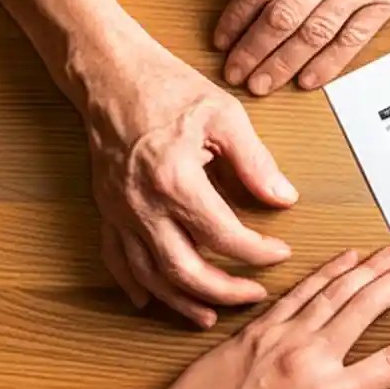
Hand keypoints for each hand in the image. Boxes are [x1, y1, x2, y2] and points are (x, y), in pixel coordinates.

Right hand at [76, 25, 296, 327]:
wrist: (108, 73)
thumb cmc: (165, 87)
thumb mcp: (224, 116)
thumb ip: (256, 162)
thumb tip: (284, 198)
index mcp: (175, 179)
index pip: (224, 236)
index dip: (258, 253)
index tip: (281, 252)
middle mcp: (142, 203)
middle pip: (184, 270)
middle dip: (224, 291)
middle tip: (255, 294)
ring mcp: (118, 210)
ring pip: (148, 274)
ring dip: (180, 300)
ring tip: (209, 314)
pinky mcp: (105, 208)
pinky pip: (115, 258)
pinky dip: (134, 284)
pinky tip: (149, 300)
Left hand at [214, 0, 389, 93]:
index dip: (236, 17)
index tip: (222, 36)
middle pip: (280, 18)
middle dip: (253, 51)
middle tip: (235, 73)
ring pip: (313, 34)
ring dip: (284, 64)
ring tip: (264, 84)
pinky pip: (356, 37)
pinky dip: (332, 62)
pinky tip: (312, 78)